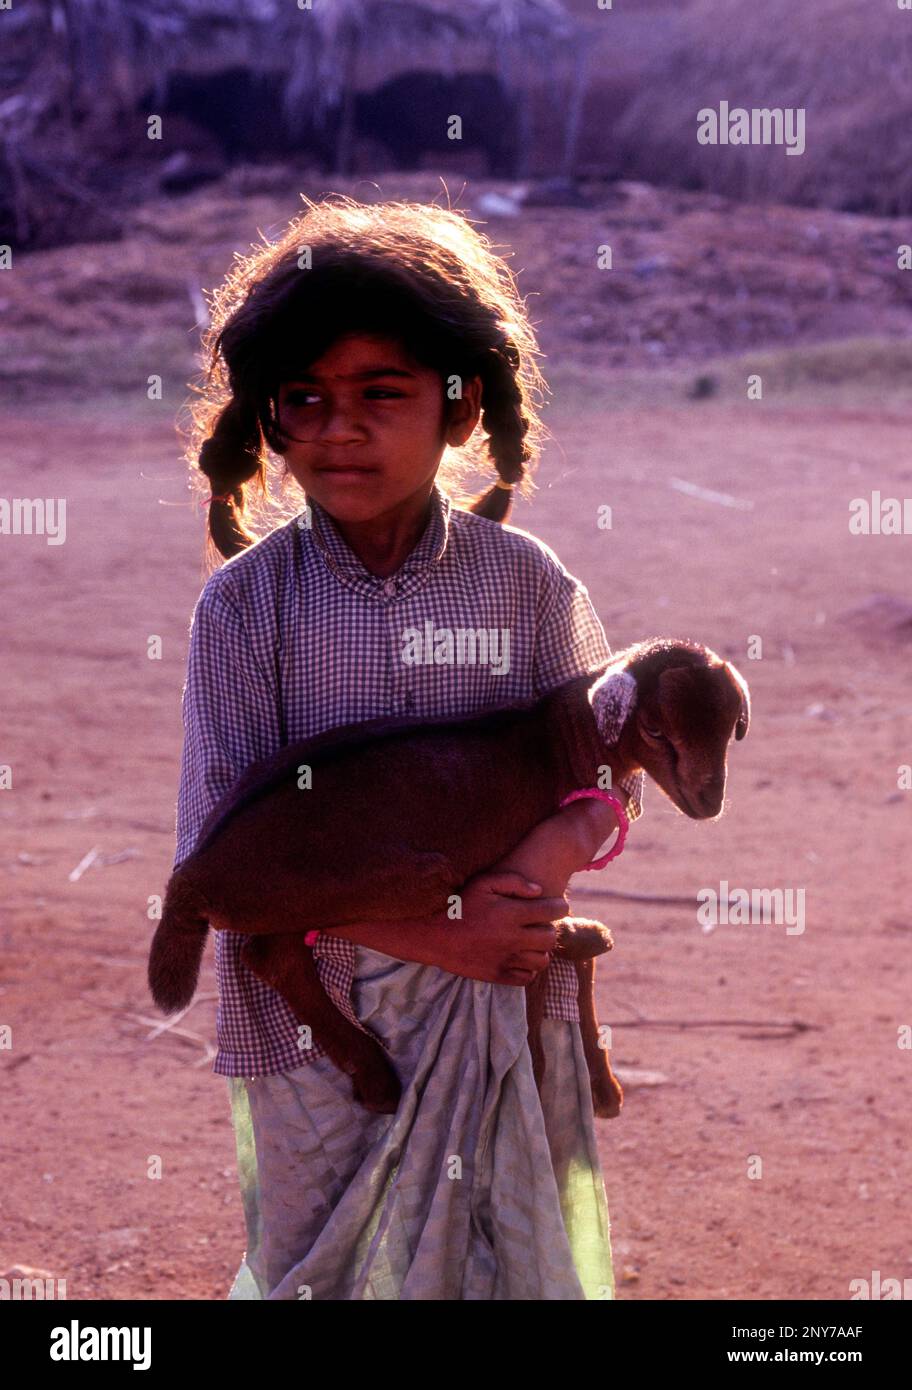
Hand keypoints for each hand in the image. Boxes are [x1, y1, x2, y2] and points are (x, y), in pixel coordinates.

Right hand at [436, 869, 567, 985]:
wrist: (432, 934)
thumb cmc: (459, 904)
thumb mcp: (483, 882)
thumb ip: (513, 882)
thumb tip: (539, 891)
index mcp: (511, 914)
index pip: (553, 911)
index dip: (559, 906)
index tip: (556, 906)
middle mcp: (512, 938)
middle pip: (551, 938)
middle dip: (550, 929)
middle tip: (539, 924)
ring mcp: (505, 960)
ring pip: (542, 960)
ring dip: (540, 950)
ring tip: (530, 942)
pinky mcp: (497, 975)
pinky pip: (526, 977)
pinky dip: (528, 968)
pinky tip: (519, 957)